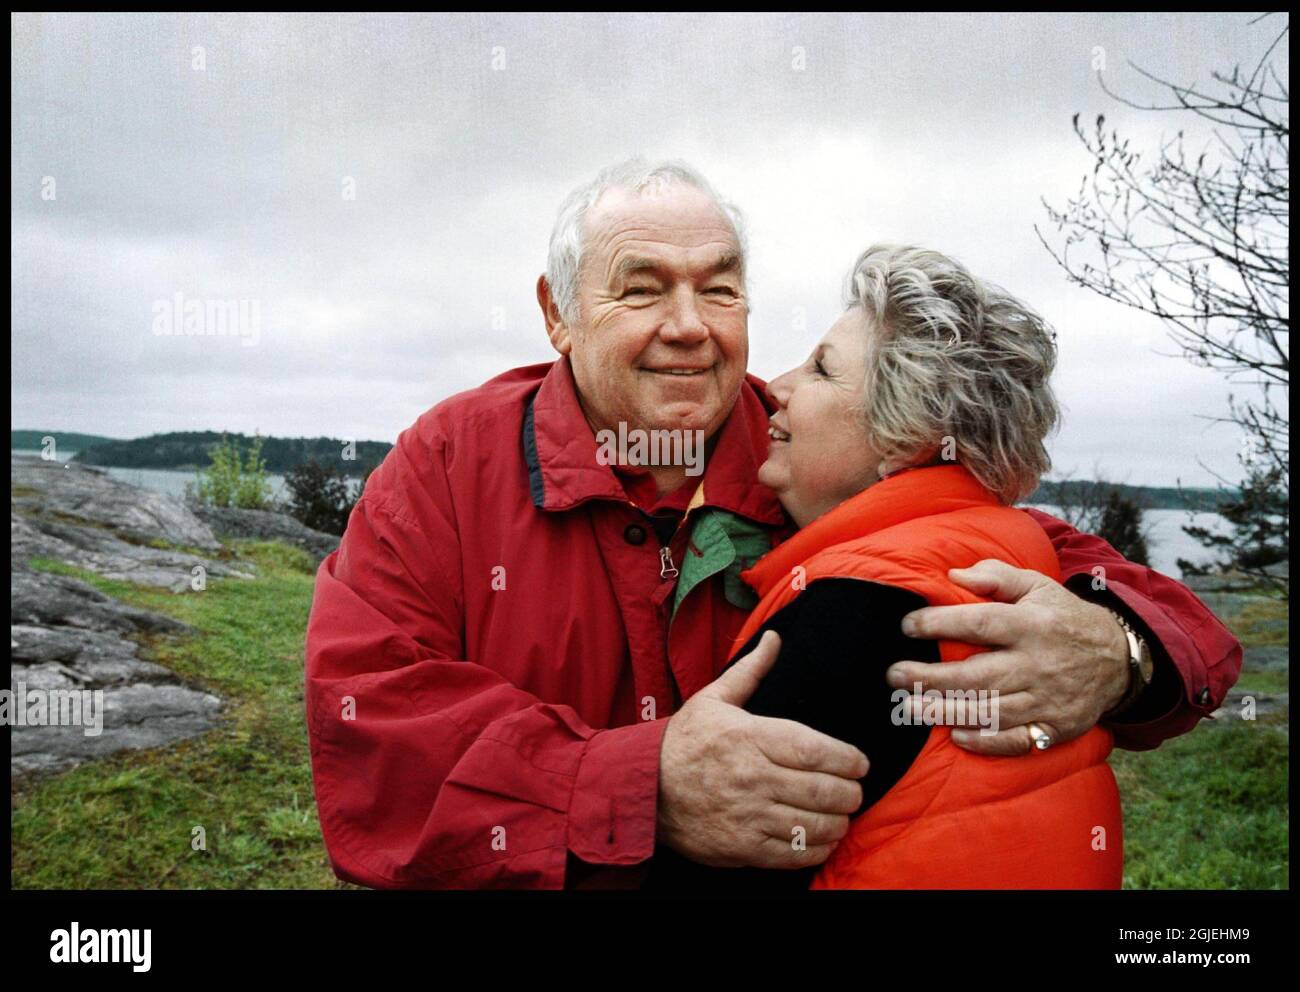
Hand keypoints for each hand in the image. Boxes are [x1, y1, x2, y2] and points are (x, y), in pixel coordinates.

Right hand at [657, 630, 869, 867]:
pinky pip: (792, 854)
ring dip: (838, 822)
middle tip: (856, 791)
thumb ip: (751, 670)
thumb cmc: (684, 741)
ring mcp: (747, 816)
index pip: (813, 750)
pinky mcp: (741, 848)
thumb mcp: (713, 698)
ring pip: (813, 825)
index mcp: (749, 737)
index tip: (861, 763)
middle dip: (850, 793)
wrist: (643, 788)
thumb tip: (775, 637)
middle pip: (821, 791)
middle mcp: (752, 777)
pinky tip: (823, 839)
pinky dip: (817, 849)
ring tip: (843, 814)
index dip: (846, 759)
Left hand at [886, 559, 1129, 755]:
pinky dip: (988, 742)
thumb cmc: (1064, 618)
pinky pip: (1018, 741)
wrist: (1120, 659)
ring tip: (910, 708)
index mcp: (1032, 625)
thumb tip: (953, 576)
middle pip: (977, 674)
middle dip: (931, 677)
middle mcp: (1038, 664)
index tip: (906, 626)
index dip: (940, 624)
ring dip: (947, 711)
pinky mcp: (1056, 728)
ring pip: (991, 710)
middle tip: (894, 675)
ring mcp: (1047, 700)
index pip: (979, 624)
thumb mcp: (1038, 586)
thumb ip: (996, 578)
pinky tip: (957, 736)